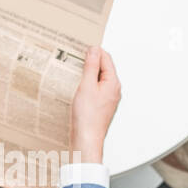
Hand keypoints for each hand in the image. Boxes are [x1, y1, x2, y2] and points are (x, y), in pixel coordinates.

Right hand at [70, 46, 120, 163]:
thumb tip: (94, 50)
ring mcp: (108, 98)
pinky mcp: (100, 106)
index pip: (106, 59)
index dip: (94, 51)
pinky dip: (86, 85)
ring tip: (74, 71)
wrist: (87, 139)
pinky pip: (95, 89)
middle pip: (103, 68)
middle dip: (90, 62)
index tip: (81, 47)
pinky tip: (76, 87)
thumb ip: (91, 66)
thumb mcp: (87, 86)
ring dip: (87, 74)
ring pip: (98, 79)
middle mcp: (113, 90)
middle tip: (76, 57)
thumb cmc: (87, 116)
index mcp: (113, 82)